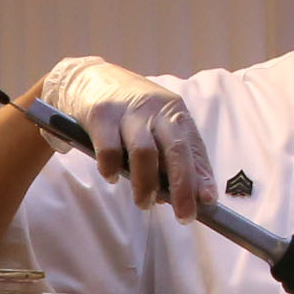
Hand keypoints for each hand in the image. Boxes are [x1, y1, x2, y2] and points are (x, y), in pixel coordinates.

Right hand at [39, 58, 209, 217]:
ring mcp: (128, 111)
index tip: (207, 201)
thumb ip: (170, 156)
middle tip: (184, 216)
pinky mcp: (101, 115)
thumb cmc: (127, 112)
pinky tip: (112, 177)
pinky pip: (109, 149)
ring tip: (144, 204)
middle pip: (176, 150)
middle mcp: (156, 109)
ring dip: (146, 184)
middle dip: (182, 186)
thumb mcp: (155, 126)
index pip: (194, 148)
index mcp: (174, 112)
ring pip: (145, 152)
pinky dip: (112, 169)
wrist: (86, 78)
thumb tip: (186, 195)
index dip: (202, 175)